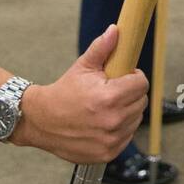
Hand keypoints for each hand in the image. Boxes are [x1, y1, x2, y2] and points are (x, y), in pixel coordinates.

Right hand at [12, 25, 147, 162]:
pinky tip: (104, 122)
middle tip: (113, 90)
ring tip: (107, 106)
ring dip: (127, 111)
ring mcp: (111, 139)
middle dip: (130, 93)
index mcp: (109, 97)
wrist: (41, 121)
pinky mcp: (108, 153)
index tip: (123, 76)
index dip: (133, 77)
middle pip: (141, 101)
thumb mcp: (82, 67)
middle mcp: (112, 120)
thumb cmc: (63, 92)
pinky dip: (121, 129)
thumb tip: (115, 30)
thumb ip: (102, 48)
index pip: (141, 84)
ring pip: (136, 119)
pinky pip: (128, 136)